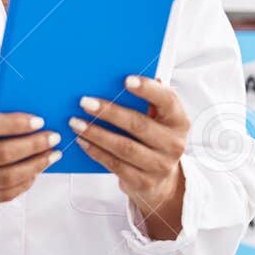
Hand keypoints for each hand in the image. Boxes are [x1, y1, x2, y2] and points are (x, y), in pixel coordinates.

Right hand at [0, 96, 60, 206]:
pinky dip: (25, 184)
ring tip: (52, 155)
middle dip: (34, 145)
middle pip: (3, 154)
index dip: (15, 124)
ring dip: (36, 165)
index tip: (39, 120)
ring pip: (8, 176)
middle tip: (53, 137)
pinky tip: (36, 172)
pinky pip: (5, 194)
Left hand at [68, 76, 188, 236]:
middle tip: (85, 101)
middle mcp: (173, 144)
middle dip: (109, 112)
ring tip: (76, 122)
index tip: (126, 79)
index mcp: (179, 121)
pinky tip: (82, 141)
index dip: (148, 90)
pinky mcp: (143, 182)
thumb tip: (127, 72)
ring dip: (96, 133)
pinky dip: (96, 151)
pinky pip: (115, 165)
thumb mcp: (159, 120)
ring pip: (124, 147)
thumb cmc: (155, 140)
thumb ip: (149, 100)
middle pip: (138, 125)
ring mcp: (159, 165)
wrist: (162, 182)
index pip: (168, 101)